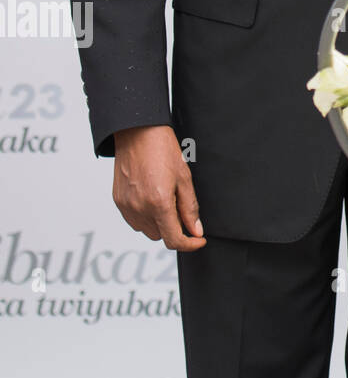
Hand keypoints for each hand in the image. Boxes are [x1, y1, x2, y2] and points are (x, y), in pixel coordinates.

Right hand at [112, 124, 205, 251]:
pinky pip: (134, 220)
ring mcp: (126, 207)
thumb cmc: (163, 150)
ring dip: (159, 223)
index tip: (199, 240)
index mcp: (159, 203)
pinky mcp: (118, 202)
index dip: (189, 244)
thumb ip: (190, 208)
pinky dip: (146, 216)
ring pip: (146, 230)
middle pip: (160, 236)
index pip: (173, 239)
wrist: (138, 133)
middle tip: (181, 206)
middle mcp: (139, 209)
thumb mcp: (184, 178)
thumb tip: (195, 230)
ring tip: (166, 197)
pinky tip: (152, 197)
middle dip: (174, 227)